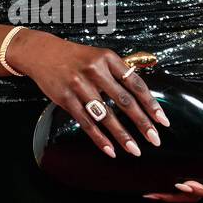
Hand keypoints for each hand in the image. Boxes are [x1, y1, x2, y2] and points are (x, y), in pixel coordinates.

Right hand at [7, 29, 169, 159]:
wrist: (41, 52)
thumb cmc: (74, 57)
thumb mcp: (98, 56)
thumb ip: (119, 71)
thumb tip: (142, 94)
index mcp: (107, 58)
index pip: (135, 83)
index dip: (151, 104)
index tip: (162, 120)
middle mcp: (95, 70)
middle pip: (124, 101)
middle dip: (142, 123)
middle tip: (155, 139)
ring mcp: (79, 85)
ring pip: (106, 115)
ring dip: (122, 135)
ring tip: (135, 150)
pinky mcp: (65, 98)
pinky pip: (86, 122)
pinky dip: (99, 138)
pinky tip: (110, 149)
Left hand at [141, 89, 202, 200]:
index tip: (186, 184)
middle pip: (198, 194)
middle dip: (178, 196)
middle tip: (158, 194)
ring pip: (188, 191)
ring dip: (170, 194)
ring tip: (150, 194)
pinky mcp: (194, 163)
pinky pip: (182, 179)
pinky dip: (168, 184)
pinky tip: (152, 183)